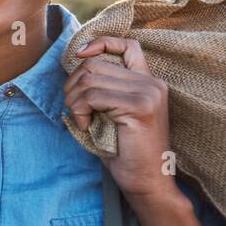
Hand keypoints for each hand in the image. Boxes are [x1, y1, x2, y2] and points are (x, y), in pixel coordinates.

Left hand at [63, 36, 177, 202]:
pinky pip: (94, 97)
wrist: (147, 181)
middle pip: (96, 64)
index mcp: (149, 81)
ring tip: (80, 118)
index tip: (79, 55)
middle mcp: (152, 82)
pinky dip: (80, 111)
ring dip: (74, 99)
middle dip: (73, 84)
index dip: (99, 43)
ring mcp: (148, 93)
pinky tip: (85, 126)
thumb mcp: (113, 113)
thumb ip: (104, 88)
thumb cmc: (125, 151)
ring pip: (91, 79)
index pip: (127, 45)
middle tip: (74, 108)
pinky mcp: (140, 107)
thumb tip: (76, 65)